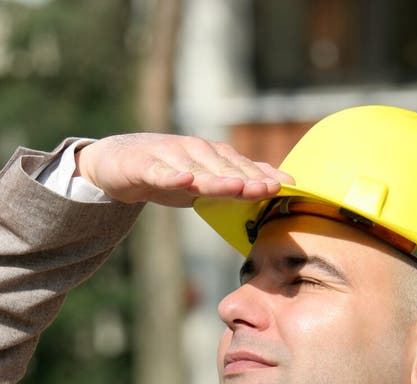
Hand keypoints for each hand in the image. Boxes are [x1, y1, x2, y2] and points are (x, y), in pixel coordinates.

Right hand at [75, 133, 293, 206]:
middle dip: (248, 178)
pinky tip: (184, 181)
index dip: (263, 174)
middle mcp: (193, 152)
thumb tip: (276, 181)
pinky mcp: (143, 167)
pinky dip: (171, 177)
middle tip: (270, 188)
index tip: (286, 185)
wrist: (118, 163)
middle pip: (224, 168)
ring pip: (196, 171)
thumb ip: (238, 179)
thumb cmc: (169, 172)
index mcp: (210, 155)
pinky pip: (160, 174)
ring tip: (239, 187)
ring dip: (218, 178)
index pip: (241, 166)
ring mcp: (168, 158)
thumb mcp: (205, 178)